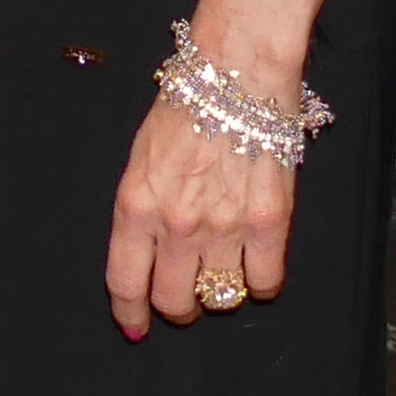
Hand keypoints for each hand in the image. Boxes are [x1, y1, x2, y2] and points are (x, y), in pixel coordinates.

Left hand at [108, 81, 298, 337]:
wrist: (237, 70)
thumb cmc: (185, 107)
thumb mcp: (141, 158)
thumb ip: (142, 209)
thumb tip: (145, 255)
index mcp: (135, 205)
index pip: (126, 282)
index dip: (131, 312)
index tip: (136, 325)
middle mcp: (176, 223)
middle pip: (176, 301)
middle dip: (179, 305)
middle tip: (188, 291)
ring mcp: (224, 226)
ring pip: (221, 296)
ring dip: (221, 289)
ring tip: (225, 264)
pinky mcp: (268, 222)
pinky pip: (264, 281)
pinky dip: (261, 280)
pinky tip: (257, 259)